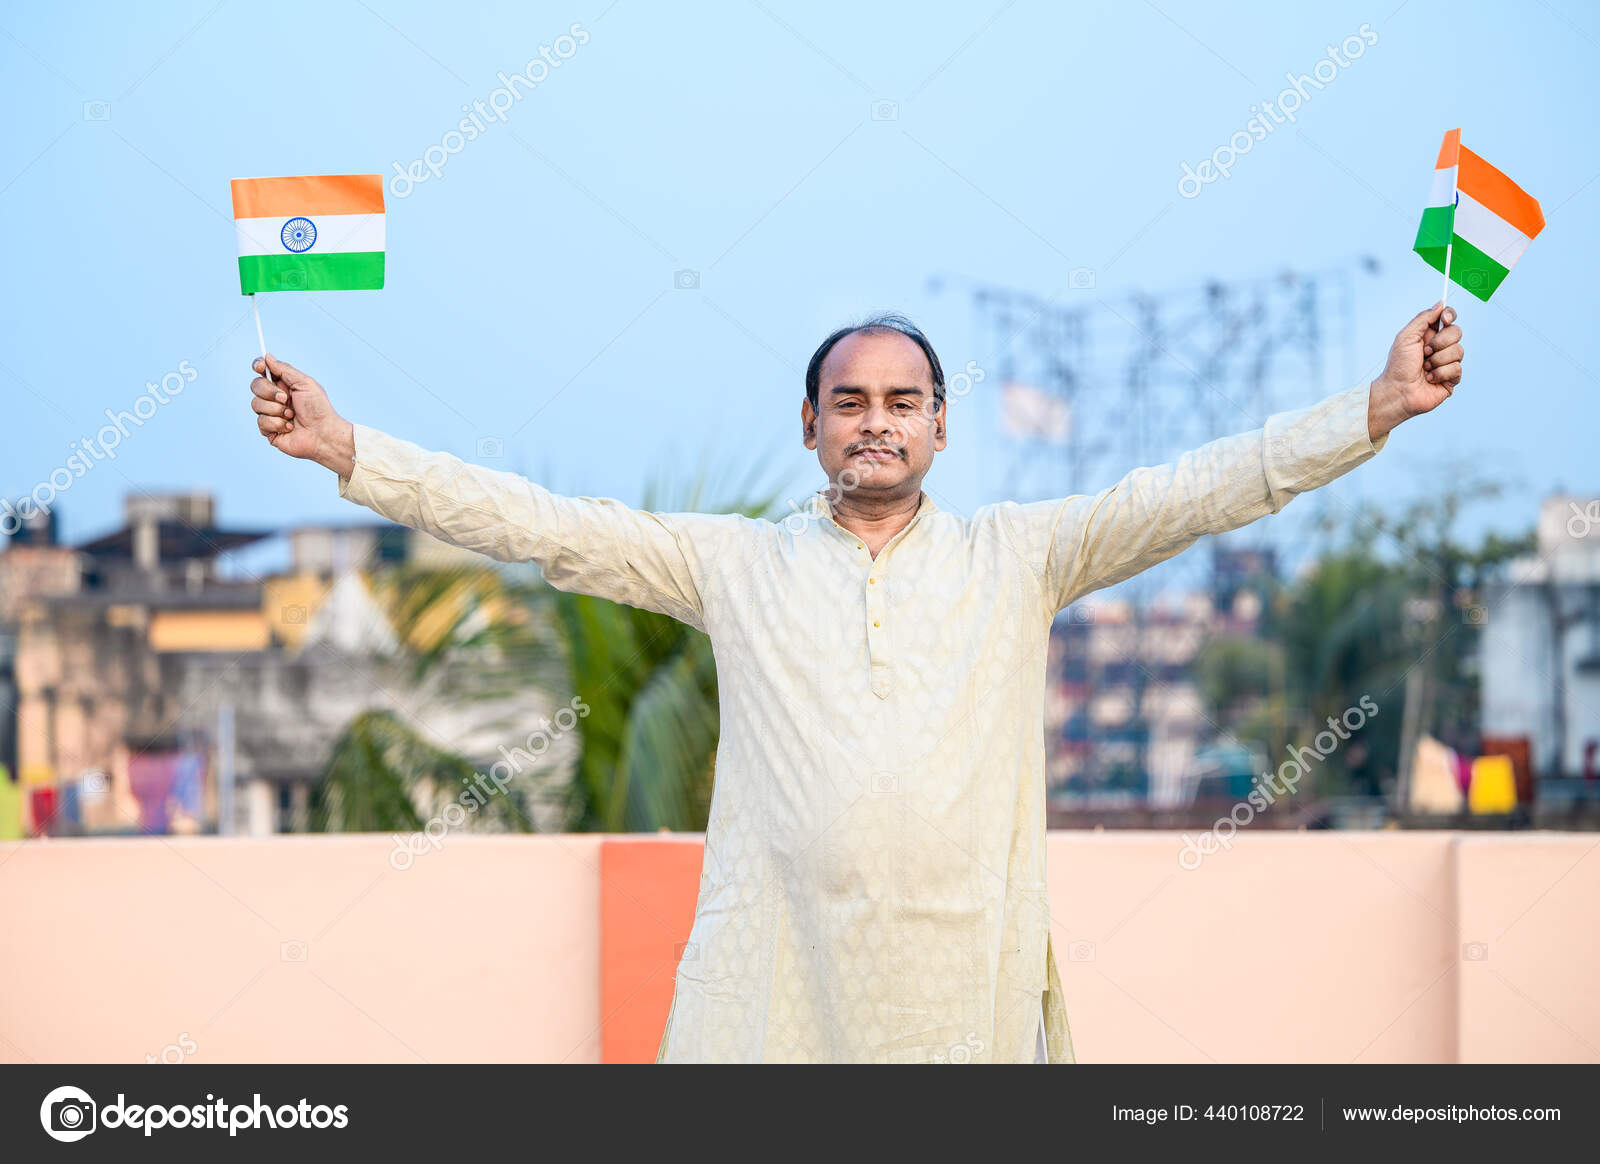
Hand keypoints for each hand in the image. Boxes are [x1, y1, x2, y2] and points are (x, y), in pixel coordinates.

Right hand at [249, 354, 354, 475]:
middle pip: (255, 386)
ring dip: (276, 410)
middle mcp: (274, 398)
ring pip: (256, 404)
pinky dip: (277, 424)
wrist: (323, 434)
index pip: (262, 371)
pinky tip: (290, 427)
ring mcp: (270, 413)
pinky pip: (261, 422)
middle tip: (286, 399)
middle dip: (270, 392)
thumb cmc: (319, 409)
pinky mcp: (268, 430)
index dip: (258, 366)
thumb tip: (267, 357)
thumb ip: (285, 370)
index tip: (259, 366)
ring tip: (292, 416)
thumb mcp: (305, 383)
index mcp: (283, 385)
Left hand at [1368, 302, 1464, 441]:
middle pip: (1457, 332)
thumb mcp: (1406, 337)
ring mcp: (1447, 362)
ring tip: (1425, 368)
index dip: (1450, 315)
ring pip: (1459, 351)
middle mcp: (1440, 347)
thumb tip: (1440, 304)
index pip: (1448, 318)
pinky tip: (1429, 378)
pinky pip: (1457, 368)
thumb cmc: (1398, 365)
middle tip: (1425, 352)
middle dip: (1440, 342)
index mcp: (1429, 335)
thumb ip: (1423, 318)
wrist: (1397, 391)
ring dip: (1438, 360)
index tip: (1445, 318)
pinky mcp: (1452, 378)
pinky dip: (1440, 373)